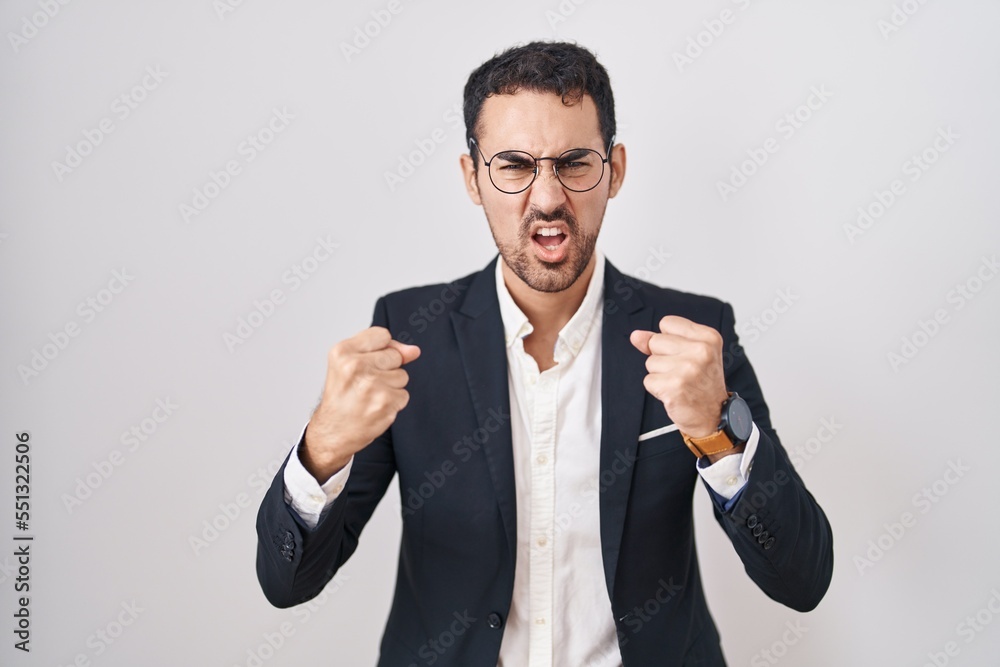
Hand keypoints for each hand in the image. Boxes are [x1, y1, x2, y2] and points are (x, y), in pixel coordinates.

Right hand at [303, 326, 420, 479]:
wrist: (332, 431)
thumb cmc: (342, 396)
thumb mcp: (350, 363)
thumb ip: (384, 350)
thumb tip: (414, 351)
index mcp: (343, 351)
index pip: (382, 335)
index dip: (380, 350)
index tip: (366, 364)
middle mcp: (355, 365)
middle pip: (395, 356)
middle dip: (387, 369)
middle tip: (365, 384)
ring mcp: (371, 385)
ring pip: (402, 376)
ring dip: (391, 387)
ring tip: (369, 396)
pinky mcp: (385, 403)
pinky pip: (404, 395)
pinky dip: (394, 403)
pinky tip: (376, 407)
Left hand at [629, 315, 727, 438]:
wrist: (714, 416)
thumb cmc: (703, 384)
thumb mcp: (692, 354)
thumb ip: (662, 340)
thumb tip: (636, 335)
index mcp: (708, 337)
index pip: (667, 322)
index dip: (669, 339)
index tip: (684, 354)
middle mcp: (701, 350)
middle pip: (656, 341)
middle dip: (662, 358)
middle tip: (683, 372)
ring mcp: (688, 368)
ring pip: (650, 362)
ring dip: (660, 375)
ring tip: (680, 382)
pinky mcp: (674, 386)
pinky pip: (648, 380)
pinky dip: (657, 389)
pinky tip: (674, 392)